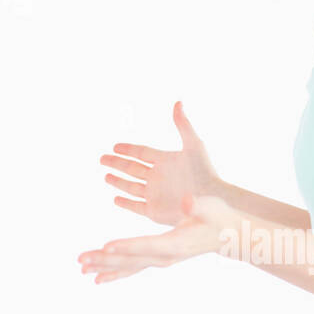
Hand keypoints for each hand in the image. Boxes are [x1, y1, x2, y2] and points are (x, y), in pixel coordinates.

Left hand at [77, 191, 238, 283]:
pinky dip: (115, 271)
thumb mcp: (210, 207)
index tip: (106, 247)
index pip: (147, 245)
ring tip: (82, 268)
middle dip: (105, 259)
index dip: (127, 246)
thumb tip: (186, 201)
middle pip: (131, 259)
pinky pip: (132, 267)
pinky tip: (98, 276)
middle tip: (81, 260)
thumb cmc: (218, 217)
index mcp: (175, 243)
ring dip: (104, 266)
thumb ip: (197, 204)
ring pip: (129, 265)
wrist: (227, 235)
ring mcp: (160, 259)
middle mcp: (165, 256)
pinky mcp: (157, 257)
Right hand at [99, 101, 223, 225]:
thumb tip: (178, 102)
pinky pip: (135, 206)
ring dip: (118, 181)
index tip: (114, 146)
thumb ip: (183, 124)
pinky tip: (115, 199)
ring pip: (131, 186)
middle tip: (102, 159)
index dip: (128, 149)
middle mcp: (158, 177)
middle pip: (132, 169)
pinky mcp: (154, 211)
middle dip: (117, 164)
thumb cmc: (205, 172)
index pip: (141, 153)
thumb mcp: (194, 144)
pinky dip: (125, 203)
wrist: (211, 199)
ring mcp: (155, 194)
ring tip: (106, 176)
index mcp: (165, 161)